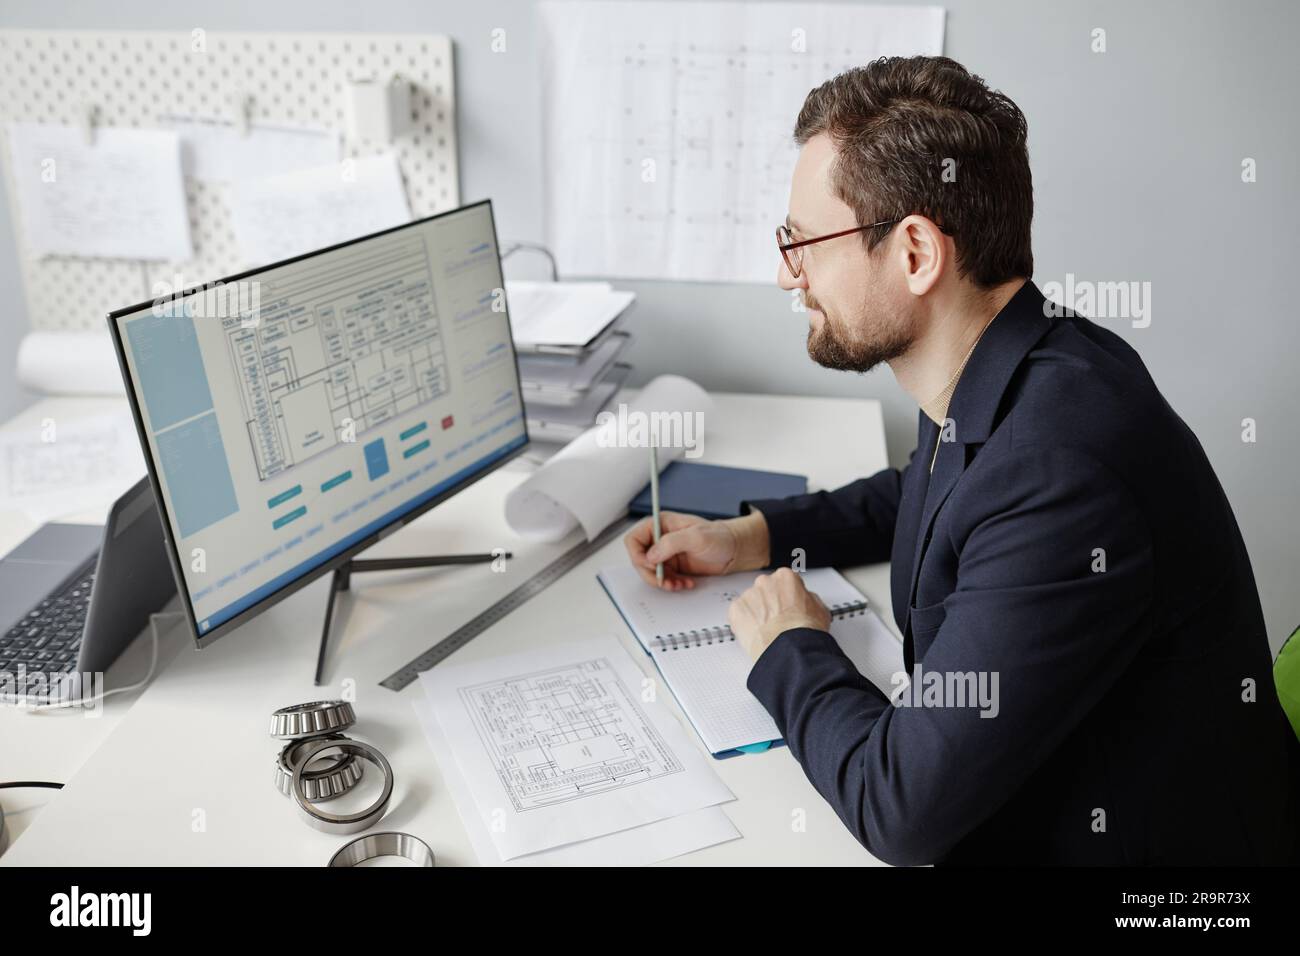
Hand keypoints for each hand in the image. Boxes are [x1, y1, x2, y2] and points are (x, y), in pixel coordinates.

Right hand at [623, 509, 769, 590]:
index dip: (638, 555)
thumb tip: (651, 555)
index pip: (634, 539)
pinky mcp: (674, 566)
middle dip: (651, 573)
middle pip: (639, 559)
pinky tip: (686, 584)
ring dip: (662, 582)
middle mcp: (660, 539)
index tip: (651, 566)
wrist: (735, 551)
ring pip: (650, 572)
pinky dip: (672, 584)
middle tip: (664, 581)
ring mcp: (666, 554)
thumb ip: (671, 543)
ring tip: (678, 585)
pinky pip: (664, 579)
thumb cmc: (719, 536)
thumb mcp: (696, 537)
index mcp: (660, 524)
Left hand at [728, 568, 831, 660]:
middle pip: (765, 590)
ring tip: (768, 631)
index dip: (788, 597)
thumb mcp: (820, 610)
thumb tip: (807, 601)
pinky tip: (757, 633)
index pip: (784, 582)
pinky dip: (744, 623)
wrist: (789, 648)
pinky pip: (738, 614)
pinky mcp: (736, 610)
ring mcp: (749, 595)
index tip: (788, 606)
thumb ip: (809, 599)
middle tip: (777, 620)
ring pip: (751, 602)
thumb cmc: (804, 631)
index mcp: (786, 577)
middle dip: (770, 603)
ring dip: (757, 613)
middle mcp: (765, 582)